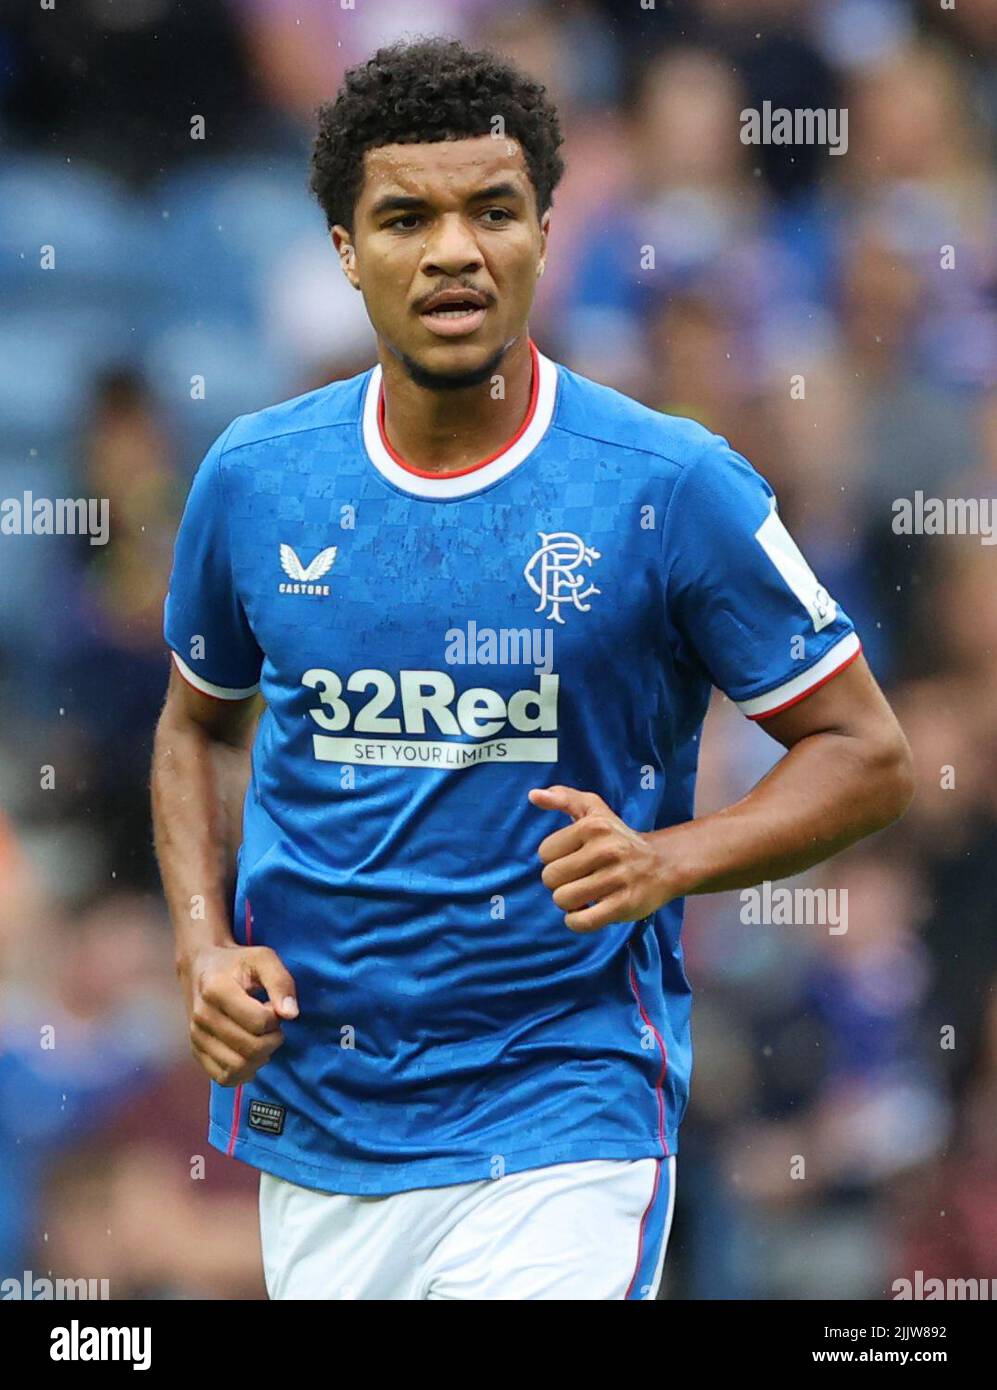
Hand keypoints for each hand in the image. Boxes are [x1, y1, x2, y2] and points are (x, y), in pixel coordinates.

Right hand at [179, 944, 297, 1085]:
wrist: (200, 967)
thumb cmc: (237, 962)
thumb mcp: (263, 959)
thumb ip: (281, 982)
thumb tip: (291, 1014)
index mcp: (216, 990)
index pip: (258, 1022)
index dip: (275, 1019)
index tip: (273, 1008)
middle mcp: (202, 1017)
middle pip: (250, 1049)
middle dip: (272, 1040)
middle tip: (273, 1026)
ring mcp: (196, 1037)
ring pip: (237, 1068)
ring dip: (260, 1058)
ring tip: (261, 1039)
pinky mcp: (196, 1051)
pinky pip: (223, 1078)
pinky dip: (244, 1073)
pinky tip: (250, 1055)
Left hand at [529, 785, 672, 932]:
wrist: (663, 864)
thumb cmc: (619, 838)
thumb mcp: (594, 810)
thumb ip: (564, 799)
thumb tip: (533, 795)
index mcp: (594, 826)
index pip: (545, 852)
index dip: (555, 858)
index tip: (573, 858)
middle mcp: (605, 850)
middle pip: (551, 878)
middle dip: (560, 882)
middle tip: (578, 878)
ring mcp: (616, 879)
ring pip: (563, 900)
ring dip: (568, 902)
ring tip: (584, 895)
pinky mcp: (624, 905)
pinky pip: (581, 922)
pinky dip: (576, 921)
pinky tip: (586, 911)